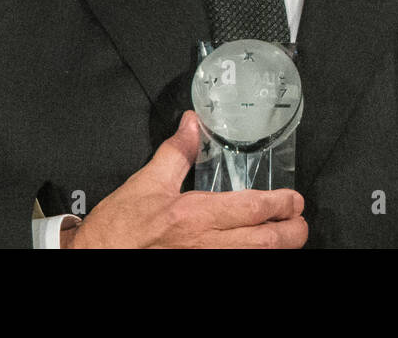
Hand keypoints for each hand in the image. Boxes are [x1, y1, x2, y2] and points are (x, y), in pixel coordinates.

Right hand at [61, 110, 307, 247]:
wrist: (96, 260)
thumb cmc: (118, 230)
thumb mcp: (146, 183)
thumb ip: (175, 153)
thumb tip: (191, 123)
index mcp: (194, 216)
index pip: (252, 209)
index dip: (281, 205)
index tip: (294, 200)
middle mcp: (204, 246)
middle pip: (264, 242)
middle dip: (291, 233)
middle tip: (301, 222)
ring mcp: (203, 264)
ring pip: (254, 259)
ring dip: (275, 249)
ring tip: (284, 238)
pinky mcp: (197, 275)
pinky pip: (234, 268)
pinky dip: (252, 259)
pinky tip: (256, 252)